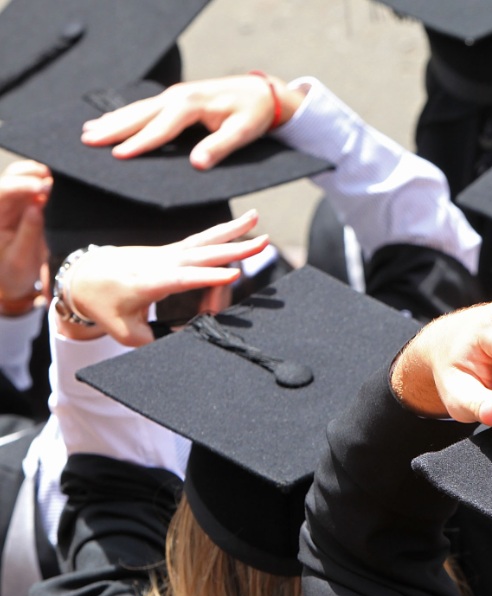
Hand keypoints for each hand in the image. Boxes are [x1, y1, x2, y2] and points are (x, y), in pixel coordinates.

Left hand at [0, 162, 51, 312]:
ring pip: (14, 182)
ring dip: (31, 176)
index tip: (41, 188)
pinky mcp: (19, 210)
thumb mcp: (21, 259)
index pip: (0, 195)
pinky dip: (37, 185)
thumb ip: (29, 232)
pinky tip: (47, 183)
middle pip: (5, 183)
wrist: (13, 285)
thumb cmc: (13, 275)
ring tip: (48, 177)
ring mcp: (6, 209)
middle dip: (25, 176)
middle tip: (47, 179)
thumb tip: (36, 207)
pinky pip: (26, 192)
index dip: (19, 187)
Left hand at [60, 212, 264, 345]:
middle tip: (263, 241)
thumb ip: (157, 338)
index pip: (182, 279)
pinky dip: (220, 233)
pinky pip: (198, 241)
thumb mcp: (126, 333)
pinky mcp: (169, 251)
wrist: (84, 277)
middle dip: (233, 248)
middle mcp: (159, 263)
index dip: (208, 278)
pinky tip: (239, 226)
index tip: (234, 275)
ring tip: (255, 218)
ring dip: (231, 230)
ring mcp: (165, 254)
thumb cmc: (105, 307)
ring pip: (202, 240)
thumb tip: (189, 337)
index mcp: (147, 283)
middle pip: (201, 254)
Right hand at [80, 74, 305, 169]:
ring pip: (138, 109)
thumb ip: (220, 147)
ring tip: (87, 132)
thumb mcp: (243, 132)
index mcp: (191, 104)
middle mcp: (178, 96)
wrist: (263, 94)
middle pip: (140, 115)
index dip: (139, 142)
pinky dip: (125, 115)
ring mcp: (174, 96)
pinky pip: (144, 108)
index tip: (118, 155)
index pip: (161, 127)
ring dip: (113, 120)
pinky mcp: (175, 99)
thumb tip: (197, 164)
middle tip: (87, 141)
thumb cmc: (254, 114)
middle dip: (113, 128)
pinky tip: (107, 121)